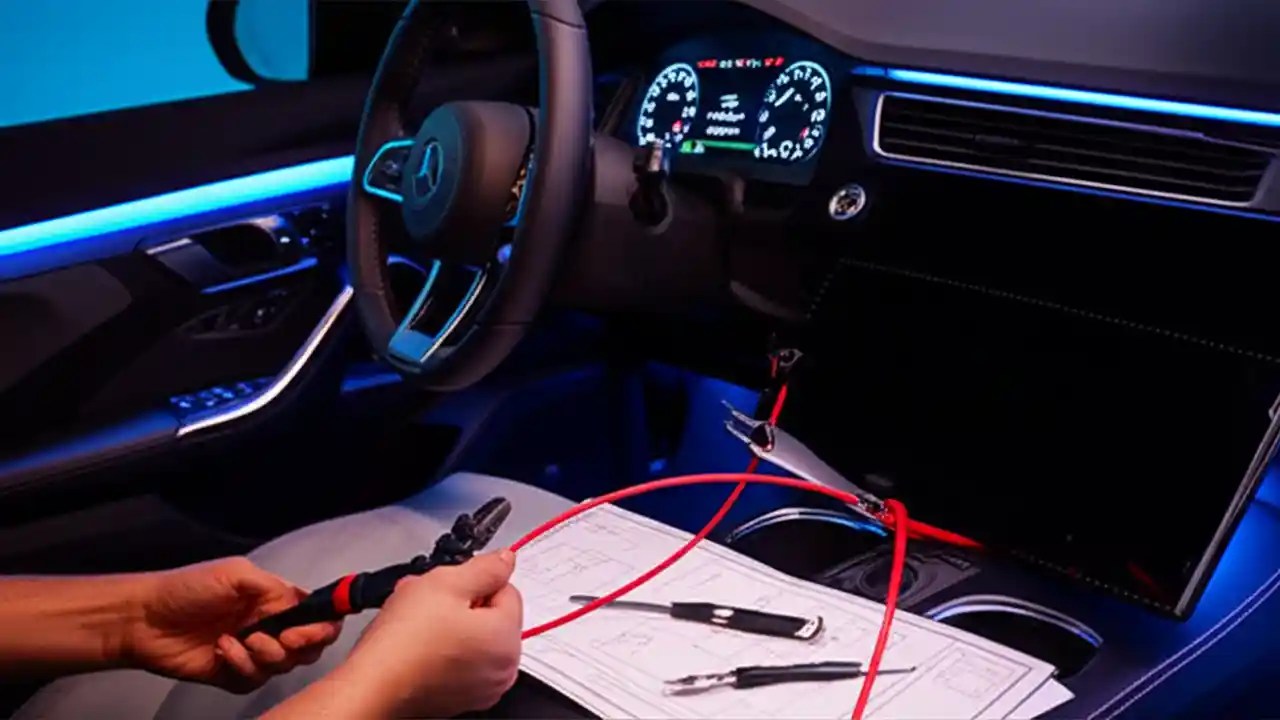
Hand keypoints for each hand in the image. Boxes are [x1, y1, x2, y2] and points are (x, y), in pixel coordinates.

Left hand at [125, 557, 341, 692]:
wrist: (144, 619)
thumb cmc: (187, 588)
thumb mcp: (235, 573)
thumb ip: (274, 587)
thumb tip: (301, 604)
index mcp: (275, 600)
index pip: (317, 615)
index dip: (321, 626)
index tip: (301, 629)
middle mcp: (270, 627)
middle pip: (309, 647)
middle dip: (301, 645)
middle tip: (281, 638)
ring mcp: (252, 653)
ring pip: (284, 666)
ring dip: (265, 654)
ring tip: (239, 639)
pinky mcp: (233, 675)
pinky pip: (255, 681)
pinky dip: (243, 667)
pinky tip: (222, 650)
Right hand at [338, 551, 522, 717]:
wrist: (372, 685)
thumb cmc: (404, 643)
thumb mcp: (446, 583)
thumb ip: (485, 568)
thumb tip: (505, 560)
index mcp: (507, 641)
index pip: (506, 590)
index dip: (475, 580)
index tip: (450, 584)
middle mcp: (502, 670)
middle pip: (491, 616)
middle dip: (462, 602)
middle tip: (428, 599)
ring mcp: (481, 688)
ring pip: (474, 637)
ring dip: (450, 623)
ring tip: (417, 620)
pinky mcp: (459, 698)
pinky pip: (460, 661)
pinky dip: (444, 649)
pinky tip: (418, 642)